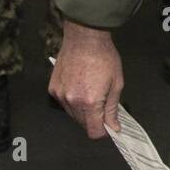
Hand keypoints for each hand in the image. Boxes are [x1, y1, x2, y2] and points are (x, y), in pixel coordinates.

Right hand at [49, 21, 123, 137]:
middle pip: (83, 124)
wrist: (85, 38)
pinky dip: (72, 100)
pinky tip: (80, 85)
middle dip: (94, 119)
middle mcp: (72, 102)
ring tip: (91, 90)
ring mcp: (60, 95)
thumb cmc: (104, 57)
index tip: (109, 125)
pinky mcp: (53, 88)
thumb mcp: (116, 84)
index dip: (103, 131)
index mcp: (90, 102)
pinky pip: (63, 103)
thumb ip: (112, 109)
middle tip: (103, 103)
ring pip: (72, 114)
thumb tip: (113, 126)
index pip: (93, 131)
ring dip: (82, 110)